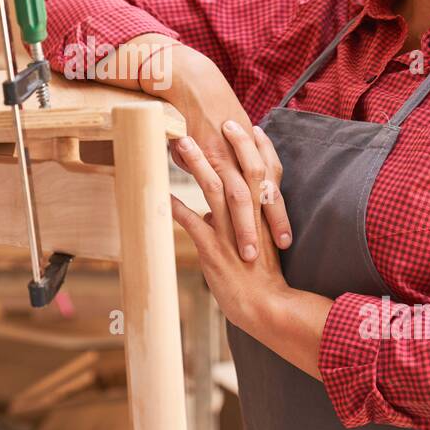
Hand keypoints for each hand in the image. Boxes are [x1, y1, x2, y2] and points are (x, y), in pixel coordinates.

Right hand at [154, 47, 291, 260]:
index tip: (286, 234)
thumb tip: (208, 170)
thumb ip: (218, 154)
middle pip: (265, 193)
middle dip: (274, 221)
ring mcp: (226, 155)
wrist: (194, 81)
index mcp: (250, 149)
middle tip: (282, 247)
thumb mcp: (219, 131)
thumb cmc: (204, 107)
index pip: (272, 183)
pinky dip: (216, 208)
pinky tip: (212, 230)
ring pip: (242, 197)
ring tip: (248, 253)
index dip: (279, 208)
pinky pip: (216, 186)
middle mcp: (243, 153)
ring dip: (246, 226)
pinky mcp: (207, 154)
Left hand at [169, 130, 289, 330]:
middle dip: (234, 146)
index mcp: (263, 216)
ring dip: (198, 166)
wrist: (267, 308)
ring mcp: (232, 234)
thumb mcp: (254, 246)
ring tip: (181, 144)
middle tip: (222, 121)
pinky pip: (192, 224)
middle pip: (244, 173)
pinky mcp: (214, 251)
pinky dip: (177, 208)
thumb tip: (205, 215)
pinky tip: (161, 194)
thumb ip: (234, 226)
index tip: (251, 126)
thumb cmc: (260, 280)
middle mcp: (250, 220)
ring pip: (216, 191)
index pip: (266, 174)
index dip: (260, 149)